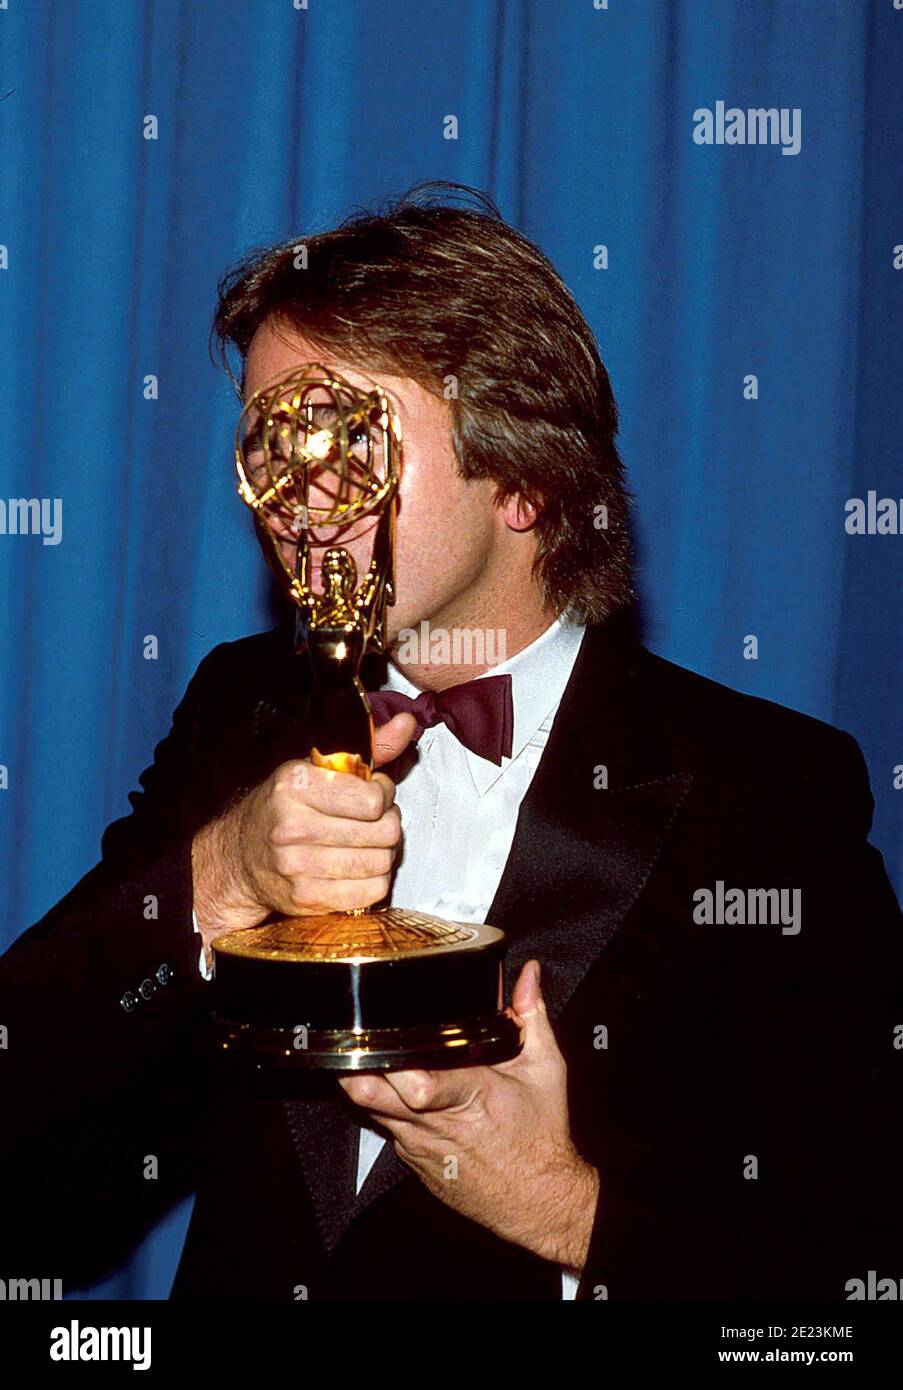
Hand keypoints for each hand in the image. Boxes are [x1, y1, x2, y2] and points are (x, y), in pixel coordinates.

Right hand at [191, 712, 416, 946]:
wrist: (241, 857)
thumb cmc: (283, 808)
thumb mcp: (318, 769)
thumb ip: (369, 748)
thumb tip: (406, 724)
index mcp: (295, 785)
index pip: (372, 799)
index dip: (383, 796)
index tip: (373, 795)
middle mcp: (293, 825)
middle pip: (383, 832)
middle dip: (387, 824)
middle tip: (373, 821)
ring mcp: (298, 866)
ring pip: (381, 862)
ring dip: (383, 852)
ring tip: (366, 843)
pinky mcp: (307, 897)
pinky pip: (372, 891)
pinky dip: (375, 880)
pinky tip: (358, 867)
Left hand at [340, 959, 599, 1276]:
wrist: (537, 1199)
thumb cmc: (541, 1136)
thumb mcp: (546, 1069)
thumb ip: (532, 1015)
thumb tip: (529, 973)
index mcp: (472, 1096)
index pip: (422, 1086)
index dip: (399, 1068)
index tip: (386, 1038)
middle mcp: (437, 1123)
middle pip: (374, 1094)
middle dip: (355, 1064)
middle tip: (352, 1034)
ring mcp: (418, 1144)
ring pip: (369, 1107)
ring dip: (363, 1079)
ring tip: (363, 1049)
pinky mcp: (410, 1159)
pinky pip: (384, 1125)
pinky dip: (384, 1103)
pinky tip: (394, 1087)